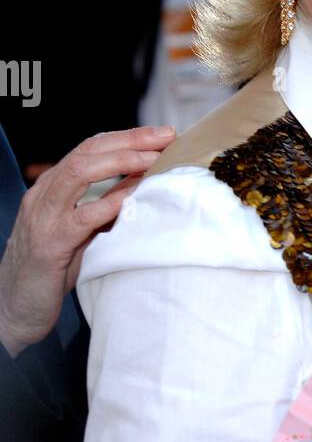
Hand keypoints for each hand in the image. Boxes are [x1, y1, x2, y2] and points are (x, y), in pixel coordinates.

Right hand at [0, 125, 175, 357]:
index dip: (127, 137)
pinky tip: (132, 197)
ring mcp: (44, 217)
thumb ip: (103, 208)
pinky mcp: (50, 246)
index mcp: (53, 187)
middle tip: (166, 137)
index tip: (162, 133)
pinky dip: (109, 203)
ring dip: (121, 162)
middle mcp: (45, 194)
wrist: (15, 307)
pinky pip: (81, 217)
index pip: (90, 147)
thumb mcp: (80, 231)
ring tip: (153, 160)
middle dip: (130, 140)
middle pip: (88, 151)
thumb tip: (142, 189)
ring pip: (80, 172)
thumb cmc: (52, 269)